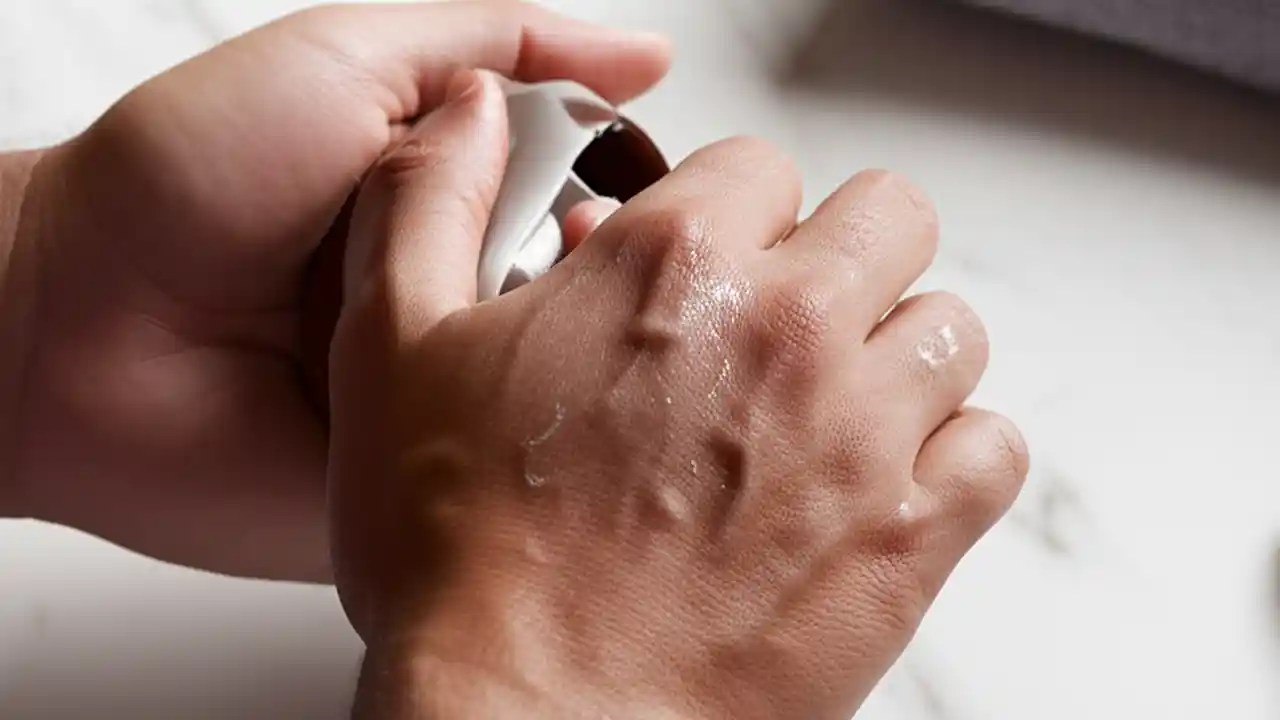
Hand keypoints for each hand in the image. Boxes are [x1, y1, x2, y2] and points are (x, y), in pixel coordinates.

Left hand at [3, 2, 669, 579]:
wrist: (74, 322)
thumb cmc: (187, 178)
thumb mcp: (351, 60)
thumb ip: (499, 42)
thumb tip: (639, 57)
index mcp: (457, 193)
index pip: (597, 194)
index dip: (620, 195)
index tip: (608, 199)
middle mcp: (456, 285)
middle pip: (590, 289)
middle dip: (585, 274)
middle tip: (524, 262)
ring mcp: (440, 382)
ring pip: (555, 378)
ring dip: (540, 352)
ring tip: (484, 332)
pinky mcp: (420, 468)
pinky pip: (498, 465)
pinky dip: (506, 441)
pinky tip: (496, 419)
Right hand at [329, 71, 1028, 717]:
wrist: (531, 719)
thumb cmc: (461, 556)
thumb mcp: (388, 345)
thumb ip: (429, 201)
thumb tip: (470, 113)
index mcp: (671, 266)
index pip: (760, 164)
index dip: (729, 207)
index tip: (709, 259)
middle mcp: (785, 328)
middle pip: (890, 216)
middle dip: (839, 250)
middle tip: (785, 312)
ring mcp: (860, 431)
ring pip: (948, 328)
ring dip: (898, 349)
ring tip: (831, 400)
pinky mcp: (908, 536)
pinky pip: (993, 447)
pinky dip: (954, 451)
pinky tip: (884, 477)